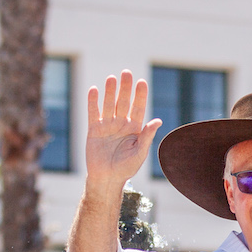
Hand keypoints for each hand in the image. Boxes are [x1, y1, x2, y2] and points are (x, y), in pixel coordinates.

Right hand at [85, 70, 161, 188]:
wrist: (107, 178)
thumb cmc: (126, 168)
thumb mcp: (140, 153)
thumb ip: (147, 136)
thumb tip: (158, 121)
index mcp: (135, 129)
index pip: (138, 108)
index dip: (140, 96)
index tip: (142, 82)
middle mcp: (121, 124)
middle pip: (124, 102)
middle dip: (125, 88)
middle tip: (126, 73)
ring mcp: (107, 126)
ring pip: (109, 105)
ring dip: (110, 92)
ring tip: (112, 78)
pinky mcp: (94, 130)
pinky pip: (93, 113)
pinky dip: (93, 102)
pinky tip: (94, 90)